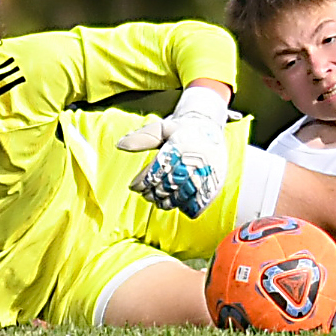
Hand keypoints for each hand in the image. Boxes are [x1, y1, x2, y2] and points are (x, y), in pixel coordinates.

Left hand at [120, 86, 229, 218]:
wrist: (211, 128)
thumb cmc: (182, 130)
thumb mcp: (162, 128)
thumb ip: (142, 138)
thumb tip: (120, 145)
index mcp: (180, 146)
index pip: (157, 171)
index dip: (142, 182)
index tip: (134, 186)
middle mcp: (195, 161)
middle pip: (167, 186)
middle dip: (152, 193)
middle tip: (145, 194)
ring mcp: (206, 174)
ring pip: (180, 197)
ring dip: (165, 202)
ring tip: (158, 200)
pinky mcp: (215, 185)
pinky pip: (197, 204)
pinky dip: (184, 207)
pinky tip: (176, 202)